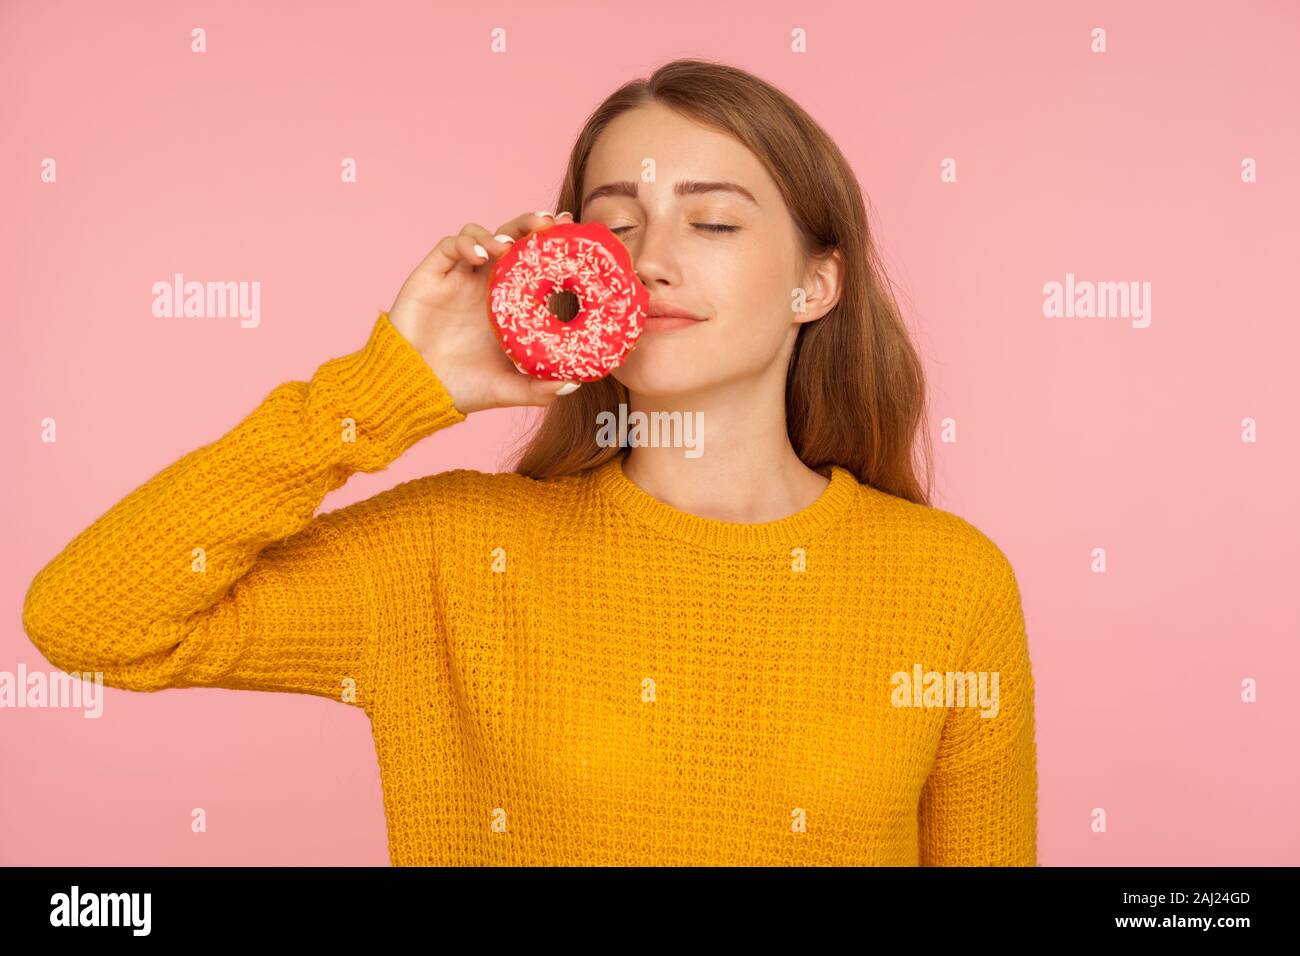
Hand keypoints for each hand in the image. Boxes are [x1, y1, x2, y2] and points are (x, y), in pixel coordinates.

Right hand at [387, 209, 579, 414]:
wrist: (413, 390)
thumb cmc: (461, 388)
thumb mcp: (507, 389)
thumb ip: (538, 388)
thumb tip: (574, 383)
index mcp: (508, 303)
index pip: (534, 264)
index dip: (553, 246)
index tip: (573, 231)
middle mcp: (486, 285)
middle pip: (511, 239)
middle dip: (530, 225)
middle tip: (549, 224)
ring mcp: (459, 277)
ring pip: (482, 234)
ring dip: (498, 232)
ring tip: (510, 246)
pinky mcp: (432, 275)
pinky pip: (450, 246)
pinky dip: (467, 243)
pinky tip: (481, 255)